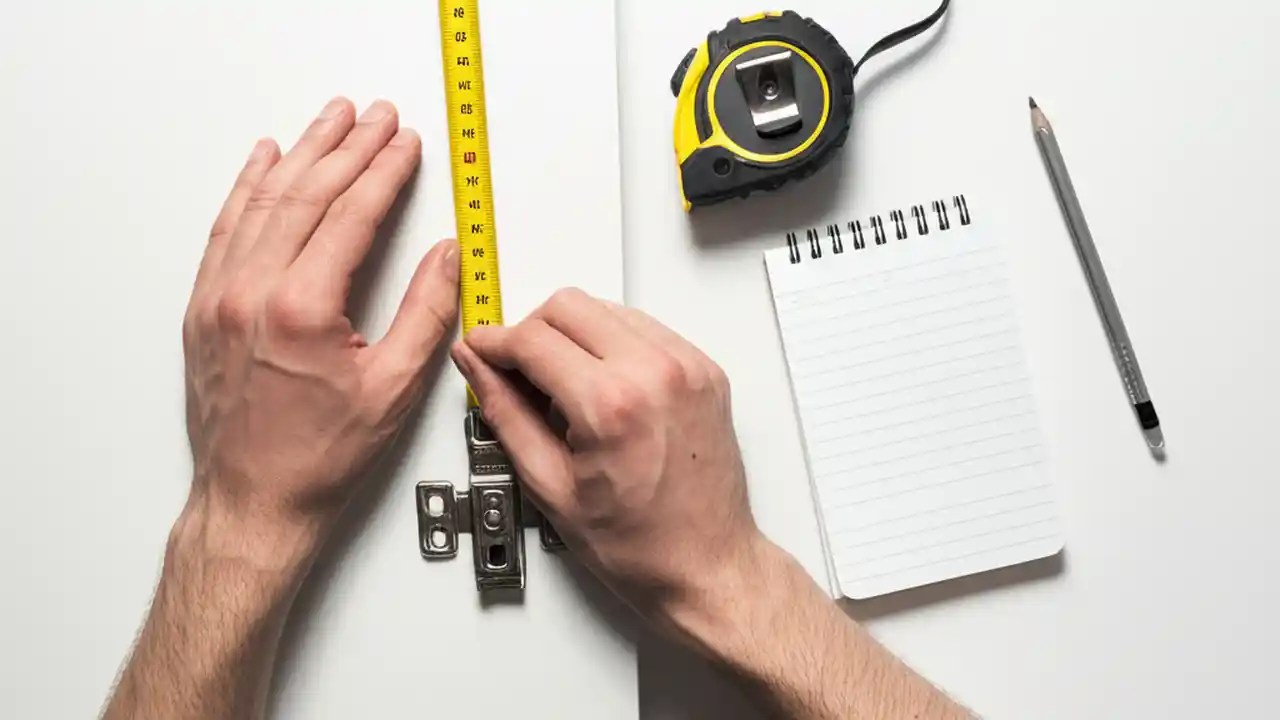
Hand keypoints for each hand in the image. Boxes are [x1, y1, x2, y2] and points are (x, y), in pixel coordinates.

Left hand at [182, 97, 458, 557]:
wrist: (254, 501)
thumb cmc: (319, 459)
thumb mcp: (394, 390)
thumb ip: (427, 313)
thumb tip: (448, 255)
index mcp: (301, 309)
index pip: (350, 216)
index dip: (384, 173)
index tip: (405, 144)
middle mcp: (252, 292)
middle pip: (306, 195)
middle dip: (348, 148)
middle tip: (376, 116)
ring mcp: (220, 297)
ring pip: (263, 202)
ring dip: (301, 153)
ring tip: (330, 119)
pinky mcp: (204, 309)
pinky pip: (226, 229)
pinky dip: (248, 188)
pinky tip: (264, 160)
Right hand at [450, 289, 762, 625]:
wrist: (706, 566)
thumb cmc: (642, 545)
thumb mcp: (550, 485)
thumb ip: (506, 414)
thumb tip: (478, 368)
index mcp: (613, 404)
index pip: (533, 338)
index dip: (494, 342)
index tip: (481, 350)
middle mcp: (657, 373)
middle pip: (568, 305)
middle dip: (531, 331)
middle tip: (518, 371)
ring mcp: (688, 366)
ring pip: (606, 307)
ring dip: (573, 333)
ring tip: (564, 388)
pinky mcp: (705, 369)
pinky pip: (644, 327)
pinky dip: (613, 343)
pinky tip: (602, 385)